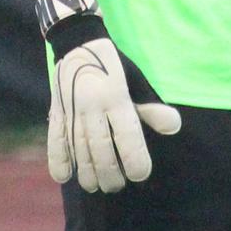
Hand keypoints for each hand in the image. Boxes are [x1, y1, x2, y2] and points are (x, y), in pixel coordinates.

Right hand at [44, 16, 181, 192]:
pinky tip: (64, 177)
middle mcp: (92, 106)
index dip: (134, 158)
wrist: (78, 44)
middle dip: (111, 173)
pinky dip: (58, 160)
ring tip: (97, 185)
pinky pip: (55, 139)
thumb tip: (175, 126)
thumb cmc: (114, 68)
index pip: (127, 135)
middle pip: (101, 149)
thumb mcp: (135, 84)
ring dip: (88, 172)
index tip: (140, 174)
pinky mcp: (56, 112)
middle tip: (117, 184)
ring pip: (78, 149)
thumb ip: (151, 110)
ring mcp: (71, 110)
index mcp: (116, 98)